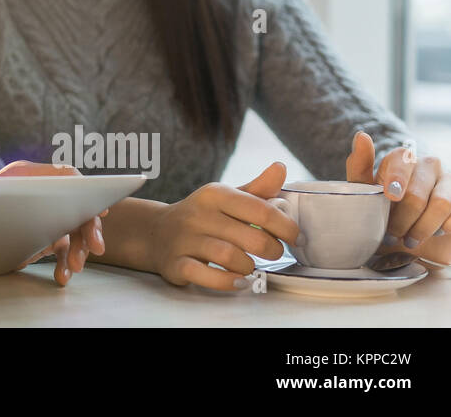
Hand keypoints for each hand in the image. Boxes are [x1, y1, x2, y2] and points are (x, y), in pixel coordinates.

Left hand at [0, 160, 106, 285]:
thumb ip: (17, 185)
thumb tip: (50, 191)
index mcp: (32, 176)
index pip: (68, 178)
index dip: (87, 190)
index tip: (99, 209)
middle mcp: (45, 196)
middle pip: (77, 208)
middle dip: (89, 228)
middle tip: (96, 247)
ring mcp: (48, 218)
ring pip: (74, 234)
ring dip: (80, 251)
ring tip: (76, 267)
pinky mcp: (44, 240)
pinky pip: (61, 253)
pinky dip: (64, 265)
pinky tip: (62, 277)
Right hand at [148, 162, 299, 290]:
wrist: (157, 231)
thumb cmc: (203, 216)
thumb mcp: (227, 197)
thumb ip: (257, 188)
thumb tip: (280, 167)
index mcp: (215, 193)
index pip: (260, 209)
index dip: (285, 227)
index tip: (293, 237)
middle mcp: (198, 214)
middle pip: (251, 238)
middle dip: (271, 251)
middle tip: (273, 253)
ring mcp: (185, 239)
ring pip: (230, 258)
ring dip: (249, 267)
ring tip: (250, 265)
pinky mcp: (176, 263)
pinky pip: (207, 276)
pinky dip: (228, 282)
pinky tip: (237, 281)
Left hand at [346, 131, 450, 265]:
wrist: (408, 236)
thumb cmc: (384, 211)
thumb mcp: (366, 191)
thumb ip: (360, 166)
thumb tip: (362, 135)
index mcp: (403, 159)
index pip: (401, 159)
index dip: (396, 178)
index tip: (391, 196)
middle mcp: (429, 165)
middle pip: (417, 191)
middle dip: (402, 218)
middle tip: (392, 234)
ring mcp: (450, 181)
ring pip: (441, 203)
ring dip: (423, 227)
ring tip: (410, 239)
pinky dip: (445, 227)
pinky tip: (434, 232)